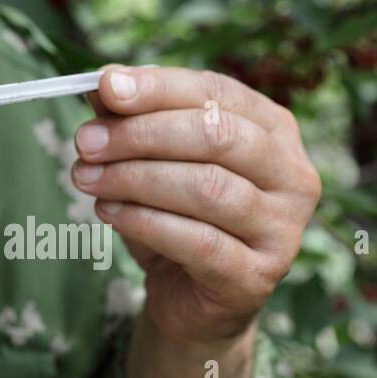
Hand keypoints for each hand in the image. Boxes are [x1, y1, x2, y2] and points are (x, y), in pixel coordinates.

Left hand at [72, 65, 321, 344]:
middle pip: (216, 136)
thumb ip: (131, 117)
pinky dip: (144, 221)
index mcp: (273, 129)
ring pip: (207, 188)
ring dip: (134, 179)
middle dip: (140, 134)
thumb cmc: (174, 213)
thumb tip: (105, 82)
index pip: (216, 93)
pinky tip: (108, 212)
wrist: (188, 295)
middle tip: (85, 142)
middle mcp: (291, 174)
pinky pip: (198, 241)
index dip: (158, 88)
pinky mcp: (257, 276)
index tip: (104, 87)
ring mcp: (283, 229)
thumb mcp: (151, 158)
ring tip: (86, 178)